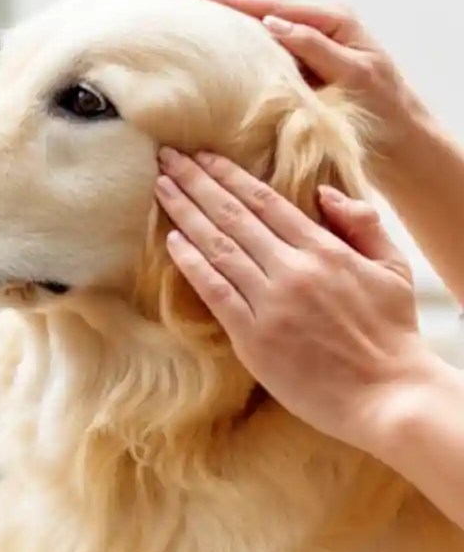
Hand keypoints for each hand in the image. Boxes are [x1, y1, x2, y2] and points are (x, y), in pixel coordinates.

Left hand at [154, 147, 438, 451]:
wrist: (386, 395)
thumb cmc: (391, 333)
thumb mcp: (391, 268)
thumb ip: (361, 225)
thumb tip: (324, 193)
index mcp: (324, 250)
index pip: (266, 201)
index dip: (229, 176)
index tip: (202, 156)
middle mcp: (292, 269)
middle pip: (233, 216)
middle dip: (197, 183)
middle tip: (167, 158)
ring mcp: (270, 302)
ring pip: (218, 247)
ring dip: (185, 214)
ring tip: (161, 188)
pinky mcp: (252, 337)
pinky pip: (214, 291)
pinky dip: (191, 263)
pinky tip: (171, 241)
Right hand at [200, 0, 432, 156]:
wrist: (402, 146)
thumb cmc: (387, 110)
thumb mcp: (355, 73)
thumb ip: (315, 46)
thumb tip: (271, 23)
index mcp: (331, 21)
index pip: (270, 8)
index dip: (230, 4)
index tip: (194, 1)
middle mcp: (313, 33)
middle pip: (256, 19)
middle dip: (218, 17)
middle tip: (176, 15)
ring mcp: (302, 57)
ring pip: (254, 44)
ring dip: (222, 42)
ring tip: (183, 38)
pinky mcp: (295, 80)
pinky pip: (259, 68)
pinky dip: (235, 67)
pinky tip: (209, 69)